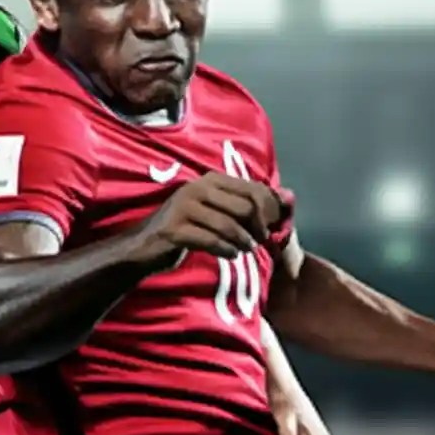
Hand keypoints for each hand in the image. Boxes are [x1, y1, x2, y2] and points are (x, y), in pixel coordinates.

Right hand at [134, 172, 286, 265]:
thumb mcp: (215, 210)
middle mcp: (196, 189)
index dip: (268, 210)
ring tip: (245, 249)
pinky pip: (211, 241)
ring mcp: (183, 208)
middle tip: (259, 241)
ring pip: (229, 225)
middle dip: (257, 227)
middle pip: (244, 207)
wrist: (145, 245)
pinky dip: (226, 250)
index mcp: (209, 180)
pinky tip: (229, 254)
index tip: (271, 227)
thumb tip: (290, 196)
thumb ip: (247, 204)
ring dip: (243, 241)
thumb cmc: (186, 227)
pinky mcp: (175, 230)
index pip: (251, 189)